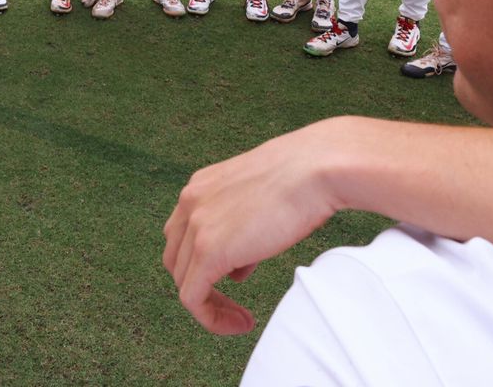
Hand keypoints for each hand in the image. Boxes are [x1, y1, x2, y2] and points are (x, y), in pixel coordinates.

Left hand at [163, 120, 348, 334]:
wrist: (315, 169)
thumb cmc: (302, 178)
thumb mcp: (260, 202)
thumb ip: (240, 231)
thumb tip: (237, 267)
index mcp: (200, 187)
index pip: (183, 234)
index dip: (202, 262)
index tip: (233, 280)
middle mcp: (190, 202)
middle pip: (177, 259)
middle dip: (202, 285)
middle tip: (232, 305)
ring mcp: (196, 226)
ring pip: (183, 281)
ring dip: (209, 305)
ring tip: (239, 318)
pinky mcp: (208, 250)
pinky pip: (193, 298)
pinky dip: (212, 317)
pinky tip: (241, 324)